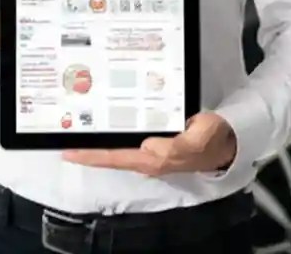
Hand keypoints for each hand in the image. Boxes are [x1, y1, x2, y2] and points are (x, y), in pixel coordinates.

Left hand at [61, 112, 236, 175]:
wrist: (228, 142)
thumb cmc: (213, 137)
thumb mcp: (198, 136)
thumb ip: (176, 144)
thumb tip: (149, 146)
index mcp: (154, 157)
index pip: (114, 157)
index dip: (90, 154)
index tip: (68, 150)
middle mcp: (147, 159)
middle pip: (109, 156)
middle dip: (86, 149)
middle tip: (62, 138)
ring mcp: (150, 154)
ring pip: (115, 150)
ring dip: (96, 144)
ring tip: (75, 134)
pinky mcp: (154, 147)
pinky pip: (125, 144)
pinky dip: (110, 139)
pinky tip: (102, 131)